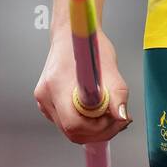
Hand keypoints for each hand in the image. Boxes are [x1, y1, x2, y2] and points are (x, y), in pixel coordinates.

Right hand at [34, 27, 132, 144]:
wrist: (72, 35)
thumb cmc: (88, 47)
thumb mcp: (110, 69)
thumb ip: (118, 95)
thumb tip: (122, 117)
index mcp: (57, 86)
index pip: (75, 124)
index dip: (98, 128)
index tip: (115, 120)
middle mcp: (46, 96)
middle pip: (71, 131)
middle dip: (98, 131)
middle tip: (117, 120)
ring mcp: (43, 101)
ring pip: (69, 130)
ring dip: (92, 129)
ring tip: (109, 114)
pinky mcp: (47, 103)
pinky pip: (66, 123)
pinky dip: (84, 123)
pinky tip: (96, 112)